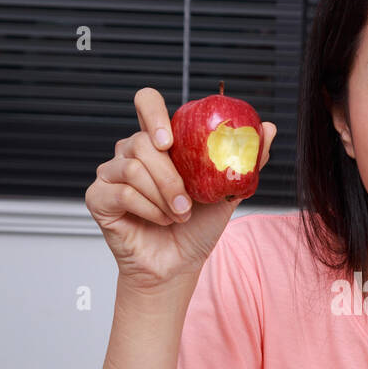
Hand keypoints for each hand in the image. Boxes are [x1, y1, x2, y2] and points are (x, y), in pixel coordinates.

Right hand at [85, 86, 276, 291]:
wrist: (179, 265)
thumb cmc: (198, 227)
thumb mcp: (228, 191)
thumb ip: (245, 159)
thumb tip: (269, 128)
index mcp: (159, 143)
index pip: (146, 102)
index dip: (154, 112)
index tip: (169, 141)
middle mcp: (130, 152)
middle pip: (143, 142)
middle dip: (171, 178)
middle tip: (187, 205)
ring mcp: (111, 173)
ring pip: (133, 167)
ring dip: (162, 197)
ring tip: (177, 216)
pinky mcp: (98, 197)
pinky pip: (123, 192)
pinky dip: (148, 209)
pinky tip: (159, 221)